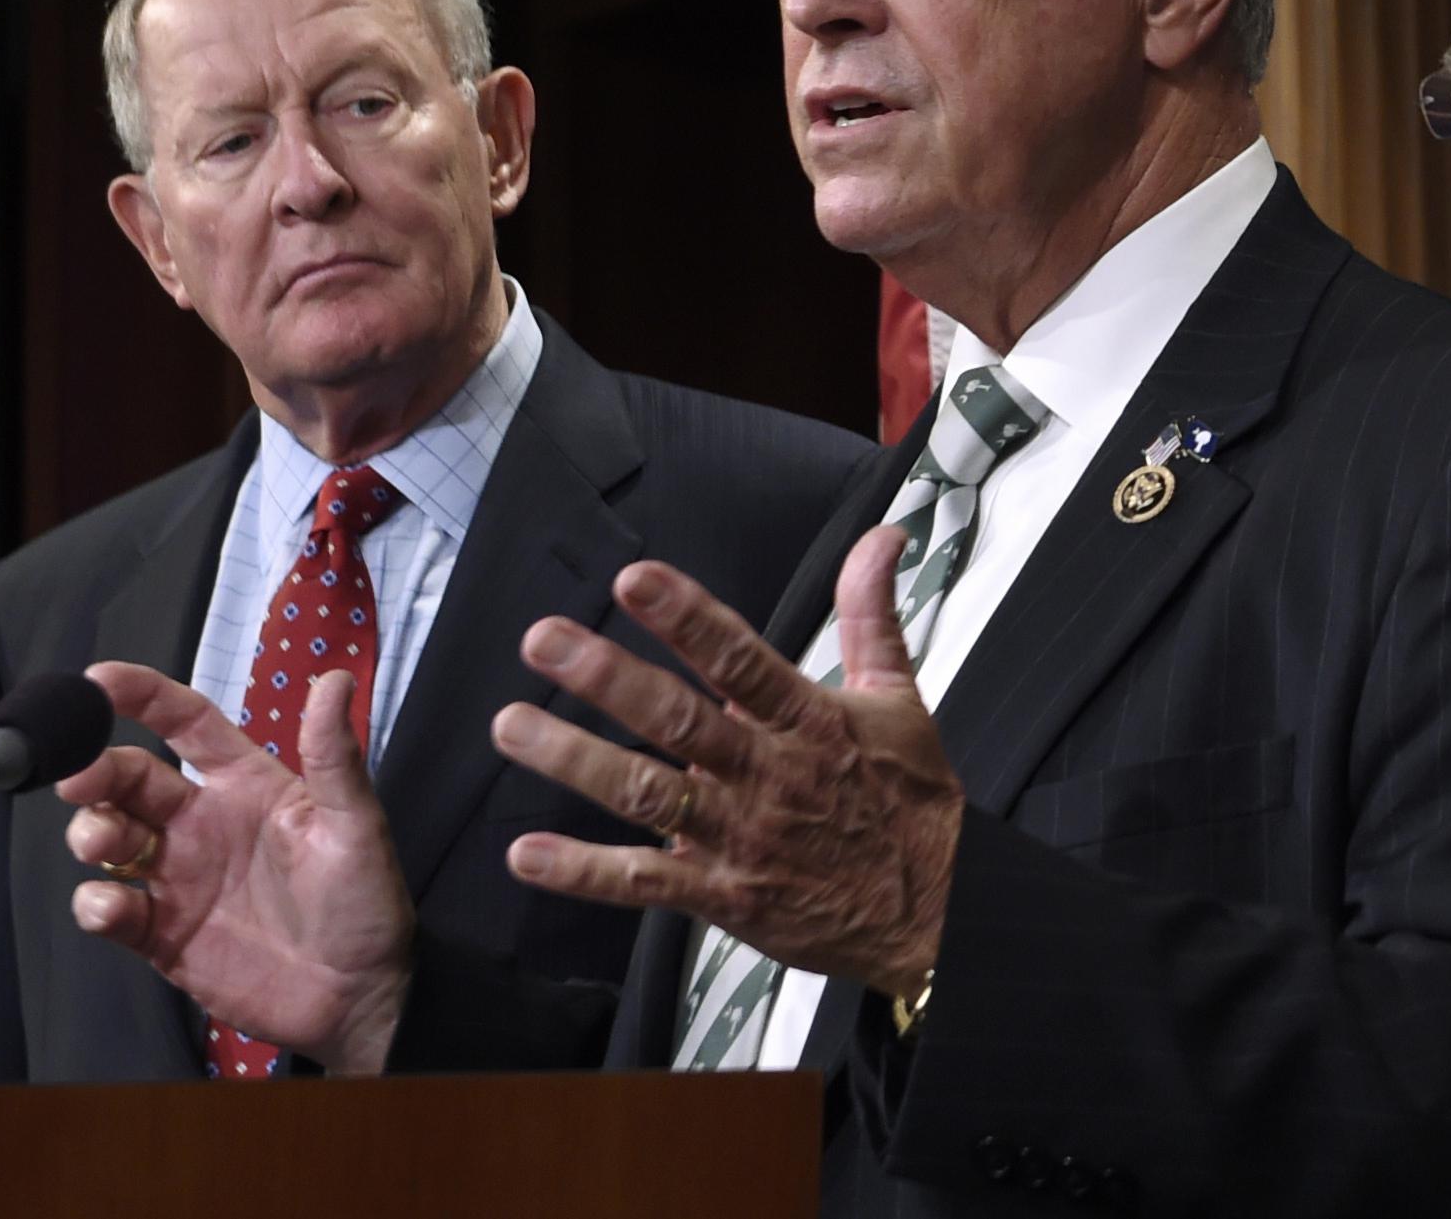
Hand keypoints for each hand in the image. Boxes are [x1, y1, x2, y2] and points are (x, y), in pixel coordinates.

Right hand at [58, 662, 414, 1073]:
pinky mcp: (163, 934)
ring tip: (102, 842)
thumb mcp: (355, 825)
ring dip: (90, 831)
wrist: (357, 997)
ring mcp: (179, 878)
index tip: (97, 681)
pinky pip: (111, 909)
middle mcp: (204, 823)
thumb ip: (335, 756)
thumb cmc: (365, 903)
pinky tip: (113, 907)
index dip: (143, 696)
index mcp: (248, 783)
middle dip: (96, 771)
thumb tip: (333, 680)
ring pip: (109, 837)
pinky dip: (96, 904)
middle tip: (80, 780)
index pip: (186, 723)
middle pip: (130, 778)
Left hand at [492, 526, 960, 998]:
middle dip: (607, 677)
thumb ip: (871, 612)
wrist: (938, 912)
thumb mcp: (898, 695)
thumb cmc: (910, 801)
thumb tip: (881, 537)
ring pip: (646, 795)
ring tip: (511, 727)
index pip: (741, 658)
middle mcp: (766, 774)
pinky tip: (527, 853)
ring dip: (574, 761)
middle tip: (544, 640)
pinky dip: (584, 871)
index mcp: (809, 720)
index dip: (688, 618)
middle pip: (678, 720)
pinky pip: (643, 883)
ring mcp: (739, 838)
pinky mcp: (723, 895)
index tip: (635, 581)